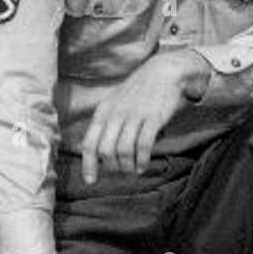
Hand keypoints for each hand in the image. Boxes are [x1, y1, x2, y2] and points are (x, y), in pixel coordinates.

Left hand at [81, 49, 210, 181]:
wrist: (164, 72)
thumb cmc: (139, 91)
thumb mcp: (115, 103)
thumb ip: (106, 124)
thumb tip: (98, 151)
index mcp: (103, 112)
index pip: (89, 143)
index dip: (88, 165)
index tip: (91, 181)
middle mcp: (116, 114)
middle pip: (105, 151)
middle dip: (112, 168)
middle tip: (121, 175)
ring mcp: (134, 116)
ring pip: (123, 151)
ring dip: (127, 167)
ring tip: (133, 172)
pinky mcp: (152, 118)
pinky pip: (143, 145)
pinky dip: (142, 160)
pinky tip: (143, 166)